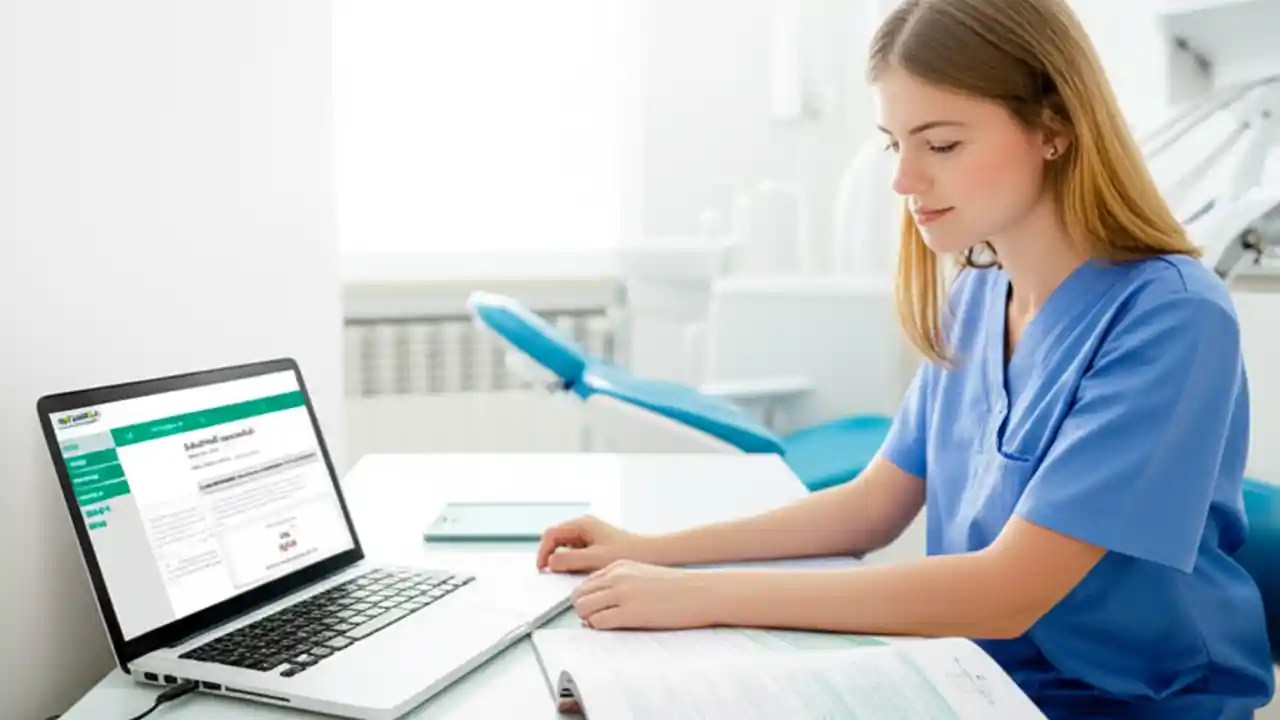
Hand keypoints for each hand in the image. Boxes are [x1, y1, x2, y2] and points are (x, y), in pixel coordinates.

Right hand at [537, 515, 648, 572]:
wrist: (652, 553)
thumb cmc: (628, 552)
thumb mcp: (595, 559)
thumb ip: (570, 559)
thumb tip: (551, 562)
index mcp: (583, 524)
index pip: (551, 534)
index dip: (543, 551)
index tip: (543, 568)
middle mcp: (584, 526)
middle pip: (556, 539)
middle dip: (551, 555)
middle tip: (549, 573)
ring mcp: (590, 535)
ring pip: (565, 547)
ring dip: (562, 560)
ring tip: (566, 574)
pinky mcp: (595, 544)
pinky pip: (576, 552)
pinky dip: (572, 562)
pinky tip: (580, 573)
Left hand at [571, 560, 717, 629]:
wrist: (701, 592)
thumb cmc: (678, 587)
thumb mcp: (644, 574)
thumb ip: (621, 582)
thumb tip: (600, 603)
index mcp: (619, 565)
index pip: (586, 582)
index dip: (587, 598)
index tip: (594, 608)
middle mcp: (616, 576)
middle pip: (578, 594)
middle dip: (583, 609)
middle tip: (595, 618)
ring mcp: (621, 594)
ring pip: (582, 607)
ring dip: (588, 619)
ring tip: (604, 623)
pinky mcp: (629, 613)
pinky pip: (597, 622)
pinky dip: (599, 628)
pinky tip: (613, 627)